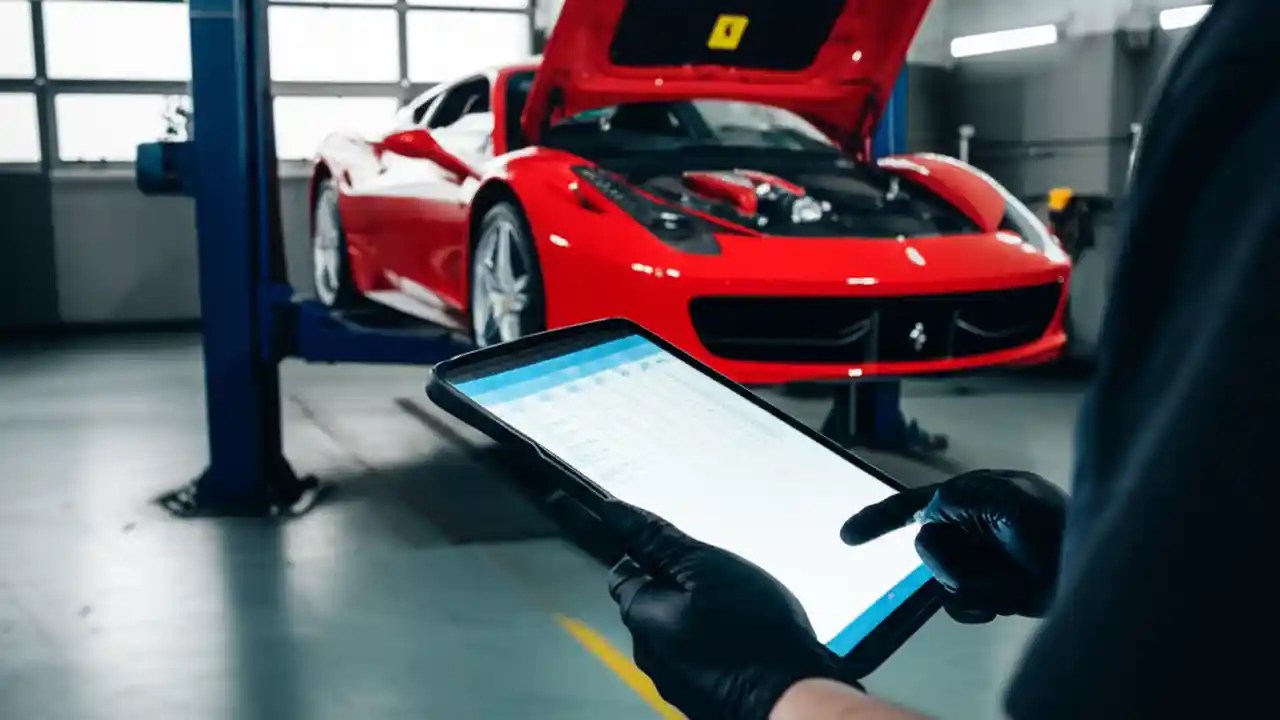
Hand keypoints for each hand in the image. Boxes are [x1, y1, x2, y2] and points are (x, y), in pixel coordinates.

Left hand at [604, 502, 848, 719]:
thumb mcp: (704, 566)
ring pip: (679, 632)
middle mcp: (649, 653)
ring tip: (740, 610)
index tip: (676, 547)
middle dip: (680, 586)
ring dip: (700, 617)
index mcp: (641, 615)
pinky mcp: (701, 695)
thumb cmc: (752, 632)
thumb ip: (657, 539)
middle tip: (720, 578)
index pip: (625, 572)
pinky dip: (716, 645)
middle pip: (654, 603)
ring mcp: (674, 680)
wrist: (790, 696)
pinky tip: (746, 639)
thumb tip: (616, 513)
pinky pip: (701, 658)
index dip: (649, 552)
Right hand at [841, 470, 1067, 621]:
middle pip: (928, 546)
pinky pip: (959, 601)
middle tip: (990, 570)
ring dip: (969, 585)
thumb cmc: (1060, 532)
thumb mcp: (1007, 502)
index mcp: (977, 495)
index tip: (847, 537)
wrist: (1097, 573)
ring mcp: (984, 557)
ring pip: (942, 578)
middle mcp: (975, 524)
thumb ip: (959, 499)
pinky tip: (1002, 600)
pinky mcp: (993, 586)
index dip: (879, 519)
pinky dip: (975, 603)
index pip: (916, 503)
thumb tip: (932, 515)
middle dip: (951, 563)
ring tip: (1007, 586)